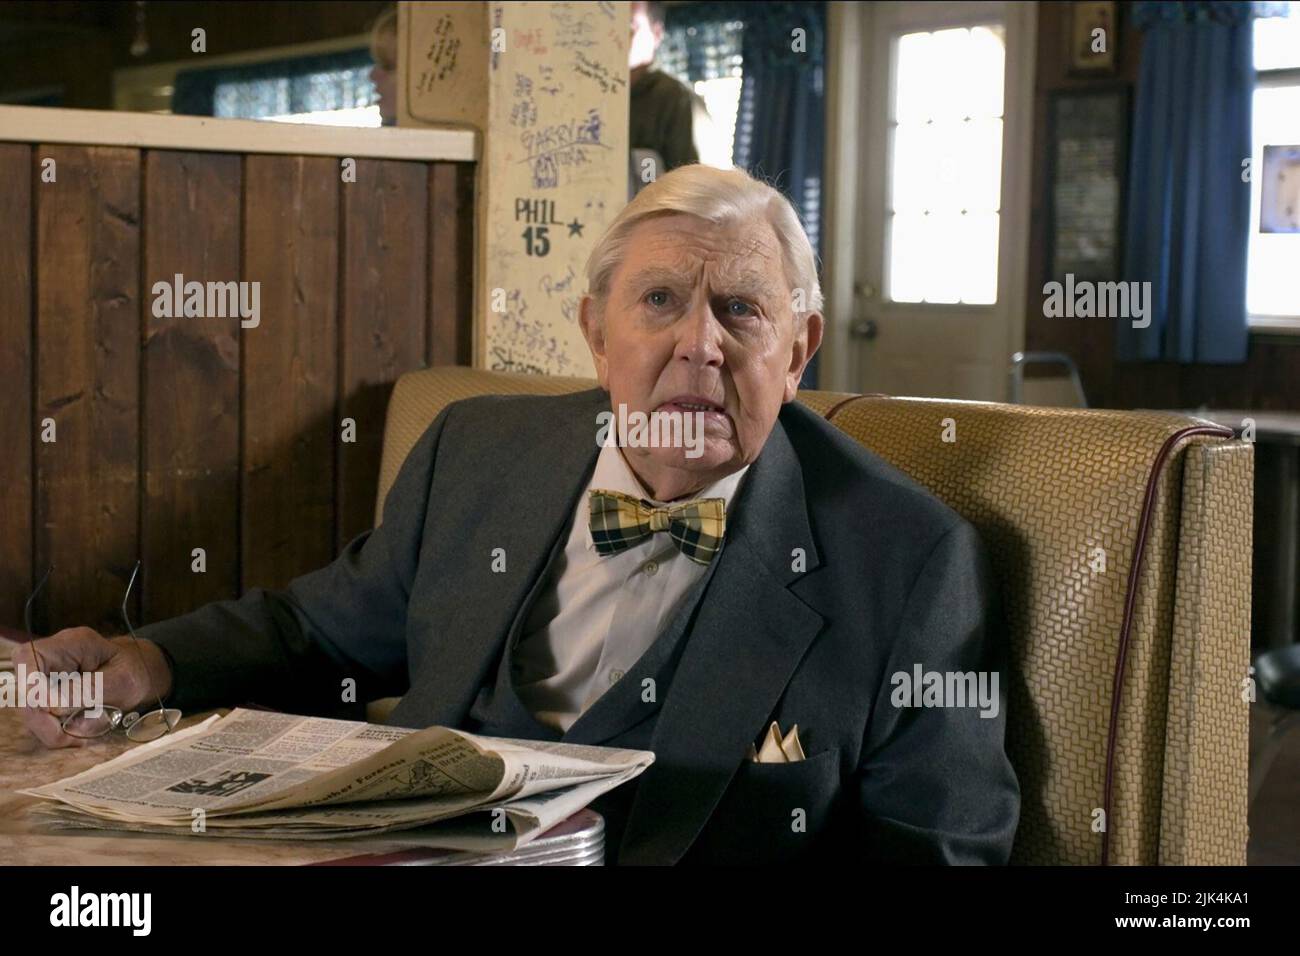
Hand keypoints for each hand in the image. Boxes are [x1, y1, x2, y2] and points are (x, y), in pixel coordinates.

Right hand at [11, 628, 173, 749]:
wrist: (140, 674)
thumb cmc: (135, 672)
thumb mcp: (122, 681)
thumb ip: (90, 691)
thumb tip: (54, 708)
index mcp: (72, 643)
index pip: (28, 657)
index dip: (31, 686)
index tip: (53, 711)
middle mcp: (53, 658)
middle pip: (25, 690)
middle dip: (43, 719)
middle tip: (69, 738)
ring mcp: (48, 678)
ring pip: (31, 710)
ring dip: (52, 730)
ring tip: (79, 738)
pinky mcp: (49, 696)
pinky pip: (43, 719)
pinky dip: (57, 732)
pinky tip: (77, 735)